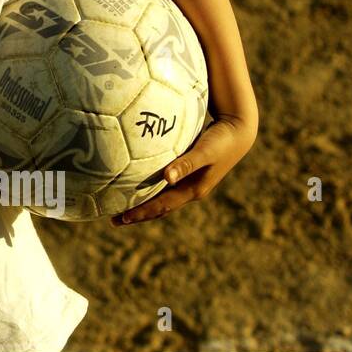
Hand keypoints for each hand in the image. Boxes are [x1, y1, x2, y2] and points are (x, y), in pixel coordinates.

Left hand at [111, 114, 257, 225]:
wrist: (238, 132)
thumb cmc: (221, 140)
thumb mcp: (204, 151)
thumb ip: (186, 163)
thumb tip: (167, 177)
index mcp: (193, 190)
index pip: (161, 206)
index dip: (141, 212)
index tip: (121, 217)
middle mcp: (190, 190)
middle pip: (159, 208)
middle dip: (137, 214)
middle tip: (113, 220)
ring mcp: (190, 183)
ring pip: (161, 199)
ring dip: (142, 204)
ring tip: (120, 207)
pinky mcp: (188, 173)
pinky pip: (164, 186)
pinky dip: (150, 189)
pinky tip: (136, 184)